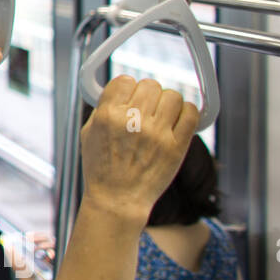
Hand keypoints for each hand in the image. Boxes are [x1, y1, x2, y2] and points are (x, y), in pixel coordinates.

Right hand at [79, 75, 197, 227]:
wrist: (118, 199)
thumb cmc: (102, 169)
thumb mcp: (88, 134)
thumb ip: (102, 109)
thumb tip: (119, 90)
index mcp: (108, 116)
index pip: (125, 80)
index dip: (127, 87)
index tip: (129, 96)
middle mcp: (133, 121)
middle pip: (150, 85)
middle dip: (147, 94)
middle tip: (146, 107)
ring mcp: (157, 134)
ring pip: (172, 95)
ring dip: (167, 102)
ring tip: (162, 115)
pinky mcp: (177, 146)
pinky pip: (191, 113)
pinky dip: (187, 112)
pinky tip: (178, 120)